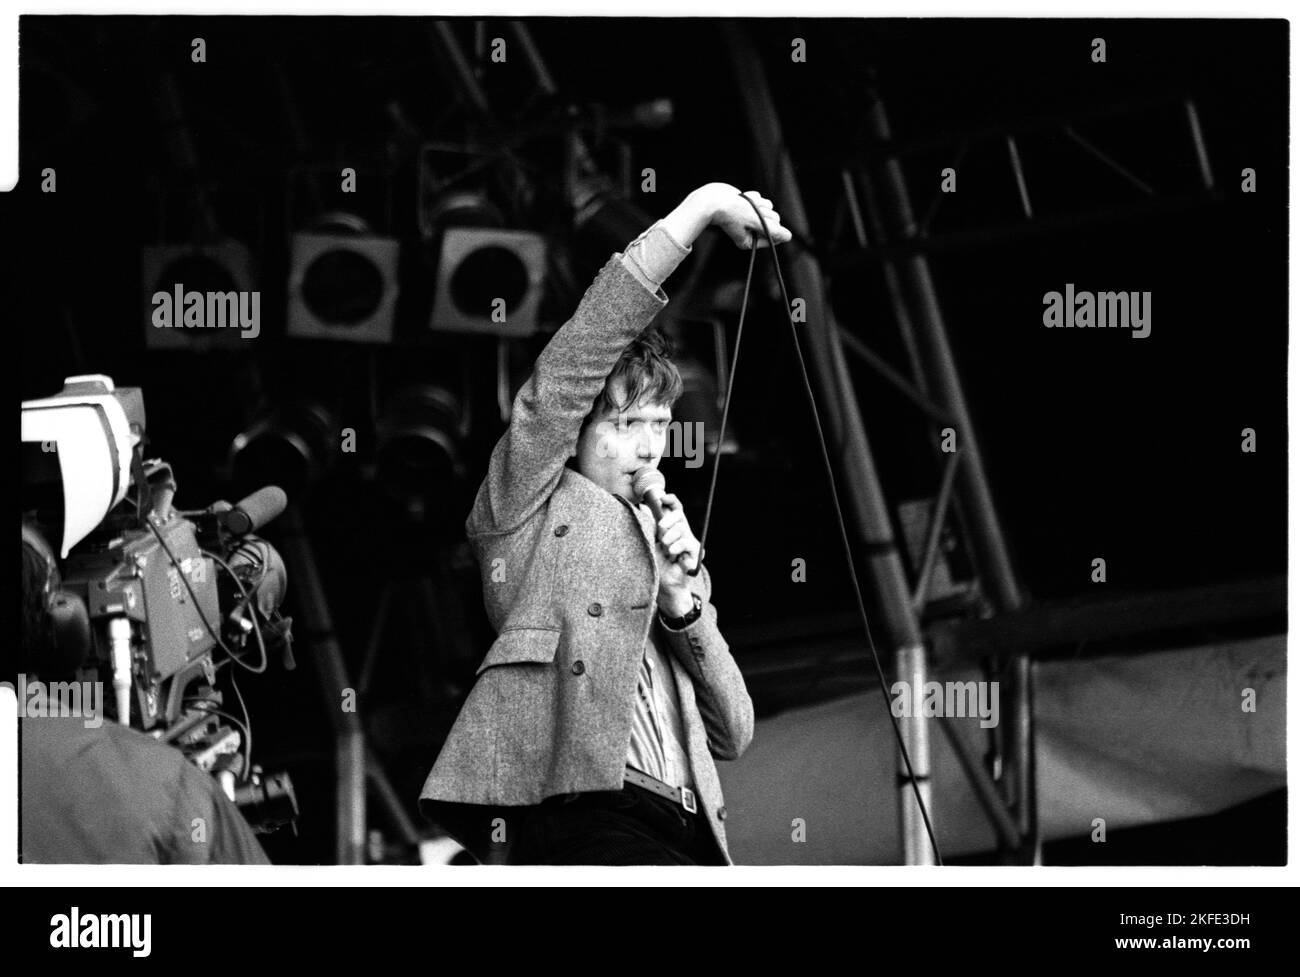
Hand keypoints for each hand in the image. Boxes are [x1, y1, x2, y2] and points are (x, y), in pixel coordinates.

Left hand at [652, 492, 700, 612]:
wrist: (665, 585)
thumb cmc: (657, 564)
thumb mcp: (650, 543)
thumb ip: (650, 525)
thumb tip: (643, 506)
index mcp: (672, 527)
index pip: (675, 509)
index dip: (671, 501)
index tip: (662, 498)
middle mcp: (682, 532)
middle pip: (679, 515)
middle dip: (668, 519)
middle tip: (660, 529)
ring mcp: (690, 542)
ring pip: (682, 529)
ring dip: (671, 539)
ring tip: (667, 551)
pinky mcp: (696, 553)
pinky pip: (689, 544)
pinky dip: (679, 549)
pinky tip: (675, 557)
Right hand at [707, 187, 791, 249]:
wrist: (713, 199)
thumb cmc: (732, 212)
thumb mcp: (755, 222)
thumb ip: (772, 230)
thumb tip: (788, 237)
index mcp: (751, 241)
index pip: (774, 237)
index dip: (773, 227)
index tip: (762, 220)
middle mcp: (751, 231)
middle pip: (774, 221)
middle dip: (764, 213)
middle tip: (750, 211)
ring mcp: (751, 219)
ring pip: (769, 208)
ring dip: (759, 204)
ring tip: (745, 204)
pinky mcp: (750, 207)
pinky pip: (761, 200)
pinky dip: (754, 197)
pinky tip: (742, 199)